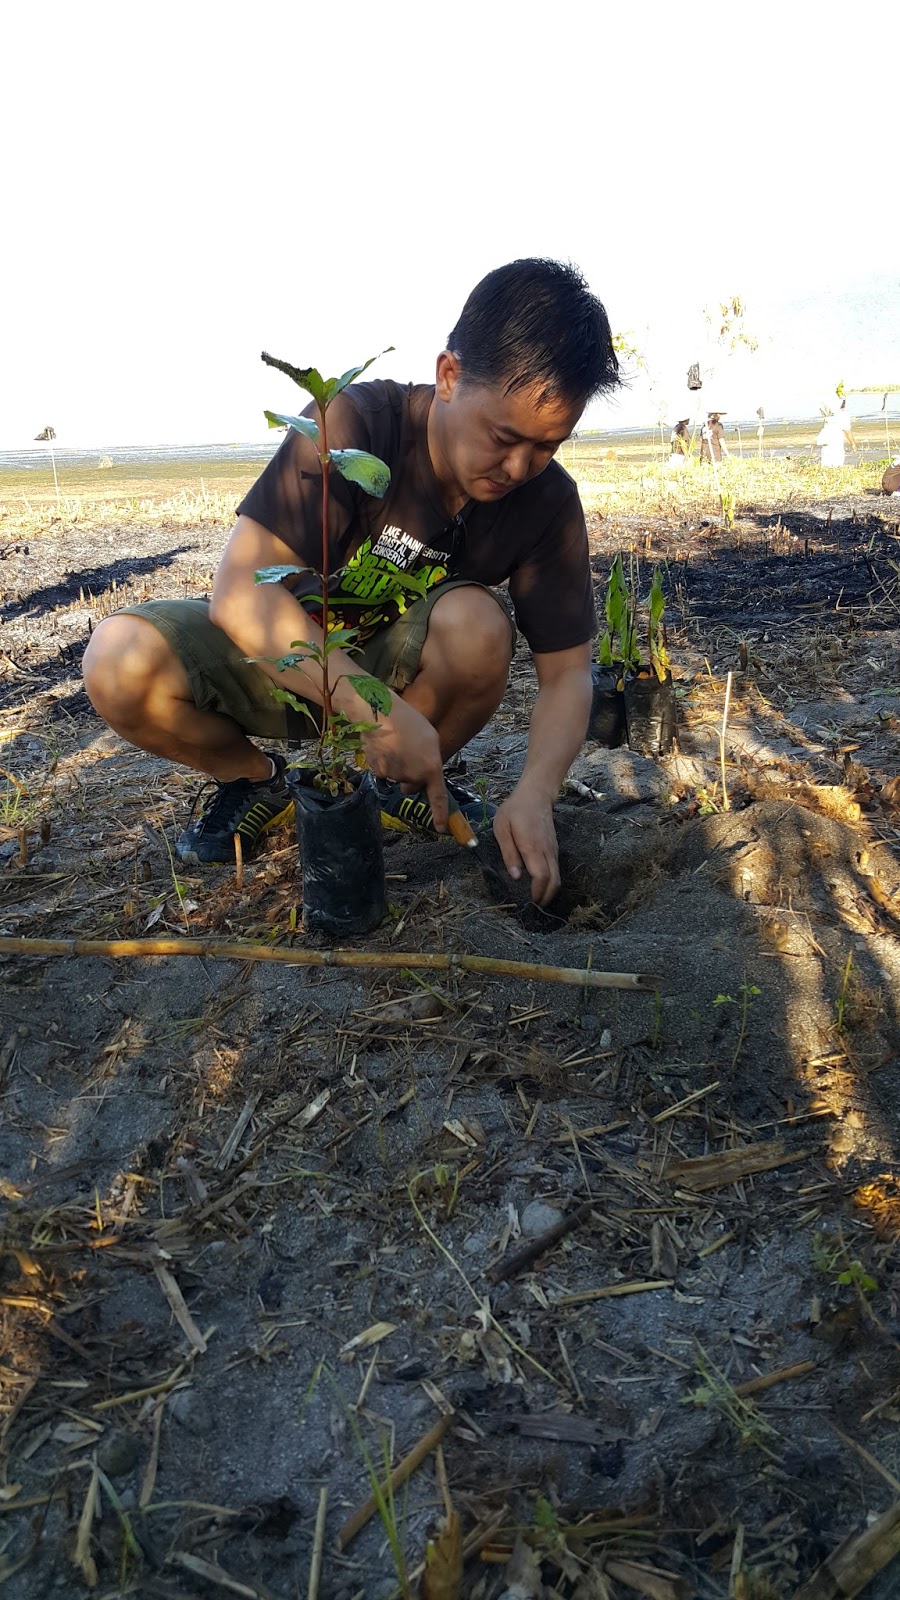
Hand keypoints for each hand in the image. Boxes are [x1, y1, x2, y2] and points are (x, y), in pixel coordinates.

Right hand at [360, 696, 448, 832]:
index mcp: (431, 768)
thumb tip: (423, 775)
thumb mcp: (431, 738)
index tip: (442, 829)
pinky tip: (383, 746)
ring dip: (397, 766)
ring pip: (397, 778)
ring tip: (395, 742)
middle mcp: (413, 777)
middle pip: (412, 785)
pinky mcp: (378, 772)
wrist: (380, 713)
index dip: (440, 815)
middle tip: (408, 752)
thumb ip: (431, 761)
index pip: (438, 798)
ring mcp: (395, 776)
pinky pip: (384, 772)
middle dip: (410, 776)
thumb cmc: (410, 721)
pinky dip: (383, 763)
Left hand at [493, 788, 559, 905]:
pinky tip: (539, 885)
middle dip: (545, 898)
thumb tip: (516, 876)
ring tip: (536, 900)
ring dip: (549, 891)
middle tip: (533, 908)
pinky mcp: (555, 849)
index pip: (542, 876)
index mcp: (533, 847)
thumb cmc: (515, 810)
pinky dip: (550, 882)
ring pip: (557, 877)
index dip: (537, 893)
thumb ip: (509, 853)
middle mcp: (547, 851)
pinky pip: (556, 870)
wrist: (536, 795)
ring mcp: (553, 850)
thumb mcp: (503, 829)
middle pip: (554, 882)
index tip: (529, 903)